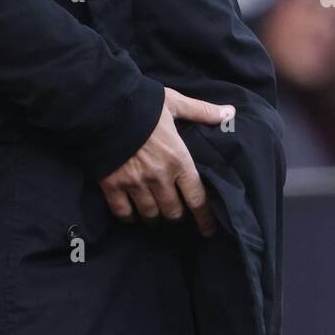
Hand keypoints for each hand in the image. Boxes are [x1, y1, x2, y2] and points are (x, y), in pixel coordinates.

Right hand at [98, 87, 234, 237]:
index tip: (208, 230)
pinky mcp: (113, 185)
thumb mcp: (174, 103)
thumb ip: (202, 112)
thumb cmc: (143, 104)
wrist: (105, 105)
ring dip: (154, 216)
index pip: (197, 198)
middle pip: (173, 212)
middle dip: (176, 214)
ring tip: (155, 213)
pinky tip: (132, 214)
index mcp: (178, 159)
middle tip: (175, 211)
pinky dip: (129, 216)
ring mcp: (135, 183)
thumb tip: (230, 113)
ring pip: (150, 215)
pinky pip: (123, 213)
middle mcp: (159, 176)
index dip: (205, 218)